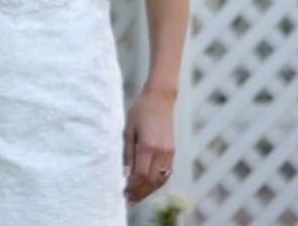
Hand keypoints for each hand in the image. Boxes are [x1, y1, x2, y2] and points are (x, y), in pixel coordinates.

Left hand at [123, 88, 175, 202]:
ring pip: (161, 179)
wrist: (160, 99)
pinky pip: (167, 173)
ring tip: (138, 196)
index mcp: (148, 146)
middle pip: (151, 180)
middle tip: (129, 199)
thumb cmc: (140, 111)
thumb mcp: (128, 130)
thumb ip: (127, 153)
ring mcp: (169, 152)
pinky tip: (149, 186)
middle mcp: (161, 151)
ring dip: (149, 190)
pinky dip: (158, 182)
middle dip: (140, 192)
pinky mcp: (173, 151)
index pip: (141, 174)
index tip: (124, 193)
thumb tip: (126, 174)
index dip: (133, 186)